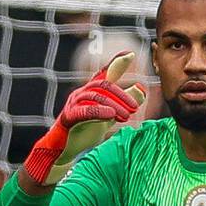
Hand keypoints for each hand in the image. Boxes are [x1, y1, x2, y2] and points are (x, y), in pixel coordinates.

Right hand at [24, 52, 144, 186]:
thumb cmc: (84, 132)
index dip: (116, 63)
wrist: (63, 151)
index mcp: (90, 92)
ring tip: (127, 116)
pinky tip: (111, 115)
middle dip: (121, 95)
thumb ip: (122, 104)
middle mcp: (81, 93)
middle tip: (134, 108)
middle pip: (103, 85)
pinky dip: (99, 111)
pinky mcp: (69, 118)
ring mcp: (73, 104)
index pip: (105, 74)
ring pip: (96, 97)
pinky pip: (85, 111)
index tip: (130, 54)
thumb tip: (142, 89)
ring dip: (114, 105)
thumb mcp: (108, 117)